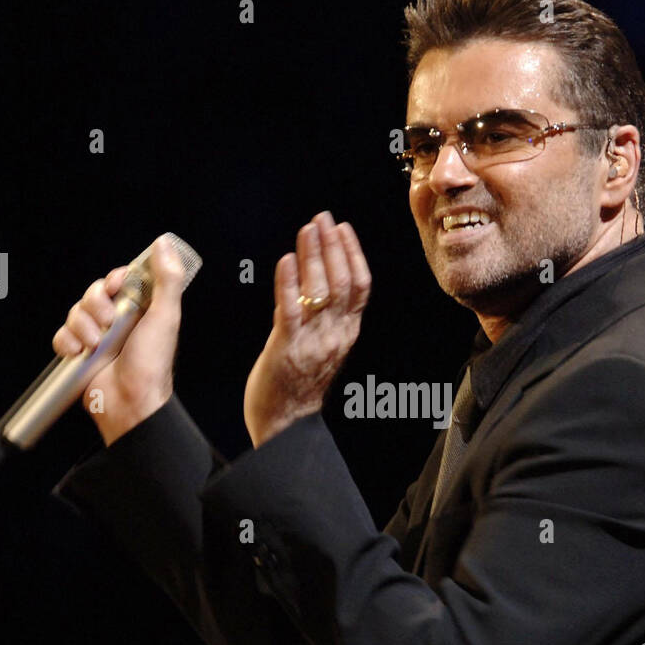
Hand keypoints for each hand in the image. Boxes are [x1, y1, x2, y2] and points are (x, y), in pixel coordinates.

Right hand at [52, 234, 194, 445]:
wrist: (130, 402)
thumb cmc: (151, 363)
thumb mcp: (165, 316)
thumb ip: (166, 280)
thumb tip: (164, 244)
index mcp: (139, 310)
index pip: (118, 280)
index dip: (112, 280)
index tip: (115, 287)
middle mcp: (118, 322)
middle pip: (93, 294)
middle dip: (95, 305)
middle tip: (108, 323)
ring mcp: (98, 337)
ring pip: (75, 313)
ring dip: (82, 326)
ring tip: (96, 345)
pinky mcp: (80, 353)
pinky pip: (62, 336)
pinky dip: (67, 343)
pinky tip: (80, 353)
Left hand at [244, 212, 371, 446]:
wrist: (285, 425)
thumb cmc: (299, 385)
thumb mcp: (326, 347)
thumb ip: (329, 318)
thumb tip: (324, 280)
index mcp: (347, 333)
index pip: (360, 286)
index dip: (353, 254)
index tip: (343, 229)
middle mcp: (335, 335)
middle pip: (343, 282)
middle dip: (333, 246)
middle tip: (323, 219)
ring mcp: (313, 341)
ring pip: (321, 291)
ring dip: (314, 256)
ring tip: (307, 230)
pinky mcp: (287, 348)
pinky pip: (291, 310)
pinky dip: (289, 283)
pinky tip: (286, 260)